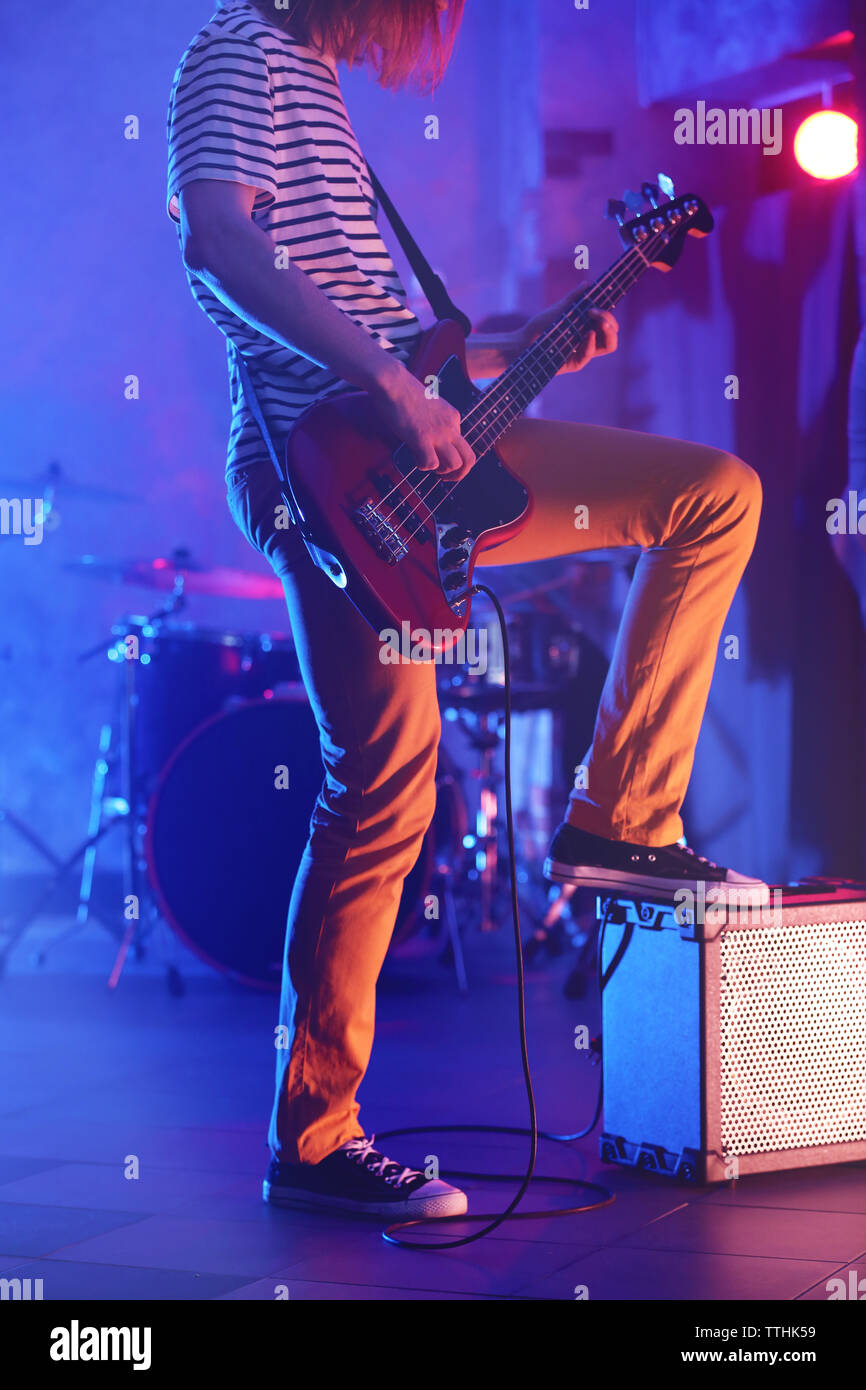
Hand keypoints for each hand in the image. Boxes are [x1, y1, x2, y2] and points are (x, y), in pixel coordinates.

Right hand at [370, 363, 475, 478]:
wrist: (392, 381)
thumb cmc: (404, 392)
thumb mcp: (429, 406)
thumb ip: (435, 421)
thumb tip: (429, 435)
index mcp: (454, 417)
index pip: (463, 445)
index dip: (452, 456)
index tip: (441, 459)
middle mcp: (450, 426)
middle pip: (469, 459)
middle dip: (459, 474)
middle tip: (445, 477)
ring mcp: (438, 432)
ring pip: (455, 464)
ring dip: (442, 472)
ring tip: (428, 466)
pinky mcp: (422, 437)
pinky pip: (431, 463)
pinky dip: (423, 466)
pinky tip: (415, 457)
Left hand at [518, 289, 618, 374]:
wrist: (523, 341)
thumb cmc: (541, 325)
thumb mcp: (559, 309)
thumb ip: (574, 298)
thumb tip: (588, 284)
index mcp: (588, 328)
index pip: (609, 324)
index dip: (609, 315)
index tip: (596, 305)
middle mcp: (589, 342)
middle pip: (613, 335)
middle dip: (610, 321)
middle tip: (598, 313)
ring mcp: (583, 353)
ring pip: (609, 346)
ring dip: (608, 331)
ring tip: (599, 322)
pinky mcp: (574, 363)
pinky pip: (589, 355)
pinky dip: (590, 343)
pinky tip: (588, 333)